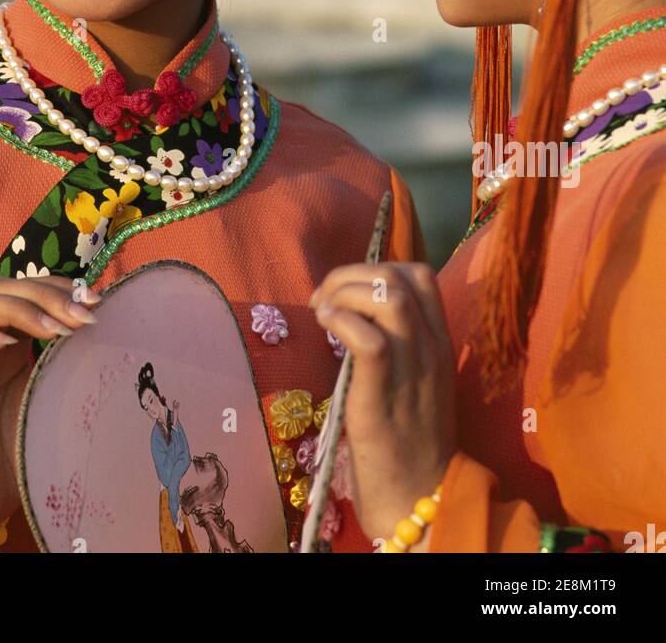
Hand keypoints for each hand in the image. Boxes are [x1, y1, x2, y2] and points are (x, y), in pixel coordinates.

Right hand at [0, 273, 99, 538]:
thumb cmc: (21, 451)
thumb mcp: (53, 394)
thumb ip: (67, 359)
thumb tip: (100, 320)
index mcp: (10, 343)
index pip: (26, 289)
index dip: (57, 286)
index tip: (94, 298)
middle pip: (2, 288)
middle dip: (46, 293)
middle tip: (83, 314)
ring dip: (19, 308)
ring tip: (56, 330)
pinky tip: (7, 345)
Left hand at [309, 262, 455, 546]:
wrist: (418, 496)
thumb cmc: (408, 440)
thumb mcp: (413, 381)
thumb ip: (397, 345)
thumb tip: (353, 313)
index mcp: (440, 344)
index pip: (421, 276)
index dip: (378, 267)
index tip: (347, 290)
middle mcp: (431, 349)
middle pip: (399, 276)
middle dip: (351, 273)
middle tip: (323, 297)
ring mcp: (412, 368)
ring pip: (387, 296)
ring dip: (345, 291)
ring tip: (322, 310)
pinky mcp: (383, 392)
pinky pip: (368, 337)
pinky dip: (341, 320)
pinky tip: (325, 327)